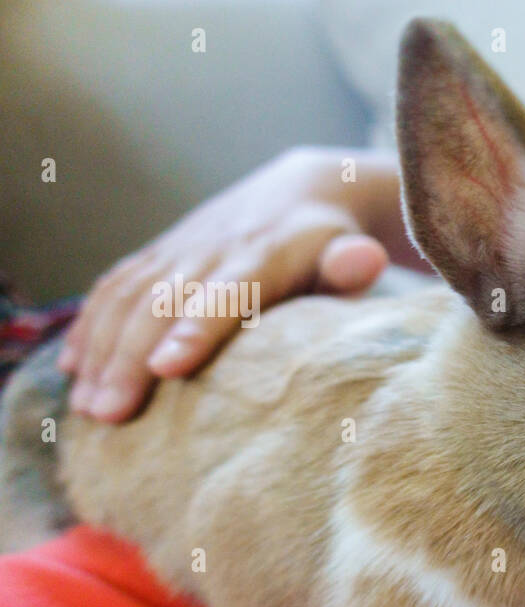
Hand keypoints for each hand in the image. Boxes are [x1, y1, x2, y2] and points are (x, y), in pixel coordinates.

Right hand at [61, 147, 391, 421]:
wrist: (300, 191)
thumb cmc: (333, 244)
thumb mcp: (350, 251)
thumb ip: (353, 263)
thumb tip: (366, 258)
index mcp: (264, 252)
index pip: (228, 292)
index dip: (196, 327)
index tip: (166, 367)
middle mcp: (213, 247)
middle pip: (163, 303)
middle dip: (130, 358)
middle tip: (109, 414)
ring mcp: (180, 248)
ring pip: (129, 296)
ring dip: (101, 350)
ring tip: (87, 407)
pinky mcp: (160, 252)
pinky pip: (115, 285)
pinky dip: (89, 324)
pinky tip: (74, 367)